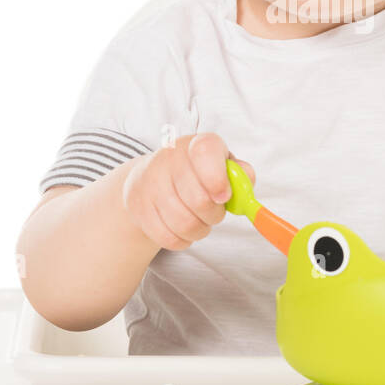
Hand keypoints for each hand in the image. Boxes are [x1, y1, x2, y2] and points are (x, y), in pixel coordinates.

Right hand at [121, 132, 254, 249]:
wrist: (151, 179)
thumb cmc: (196, 173)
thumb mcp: (220, 165)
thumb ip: (239, 173)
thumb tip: (246, 179)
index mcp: (195, 144)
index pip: (206, 153)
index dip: (218, 179)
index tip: (224, 196)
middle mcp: (169, 159)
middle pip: (198, 199)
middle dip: (215, 214)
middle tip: (215, 212)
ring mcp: (150, 183)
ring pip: (185, 223)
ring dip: (200, 229)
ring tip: (201, 221)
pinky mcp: (138, 208)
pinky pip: (168, 237)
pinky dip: (182, 240)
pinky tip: (183, 228)